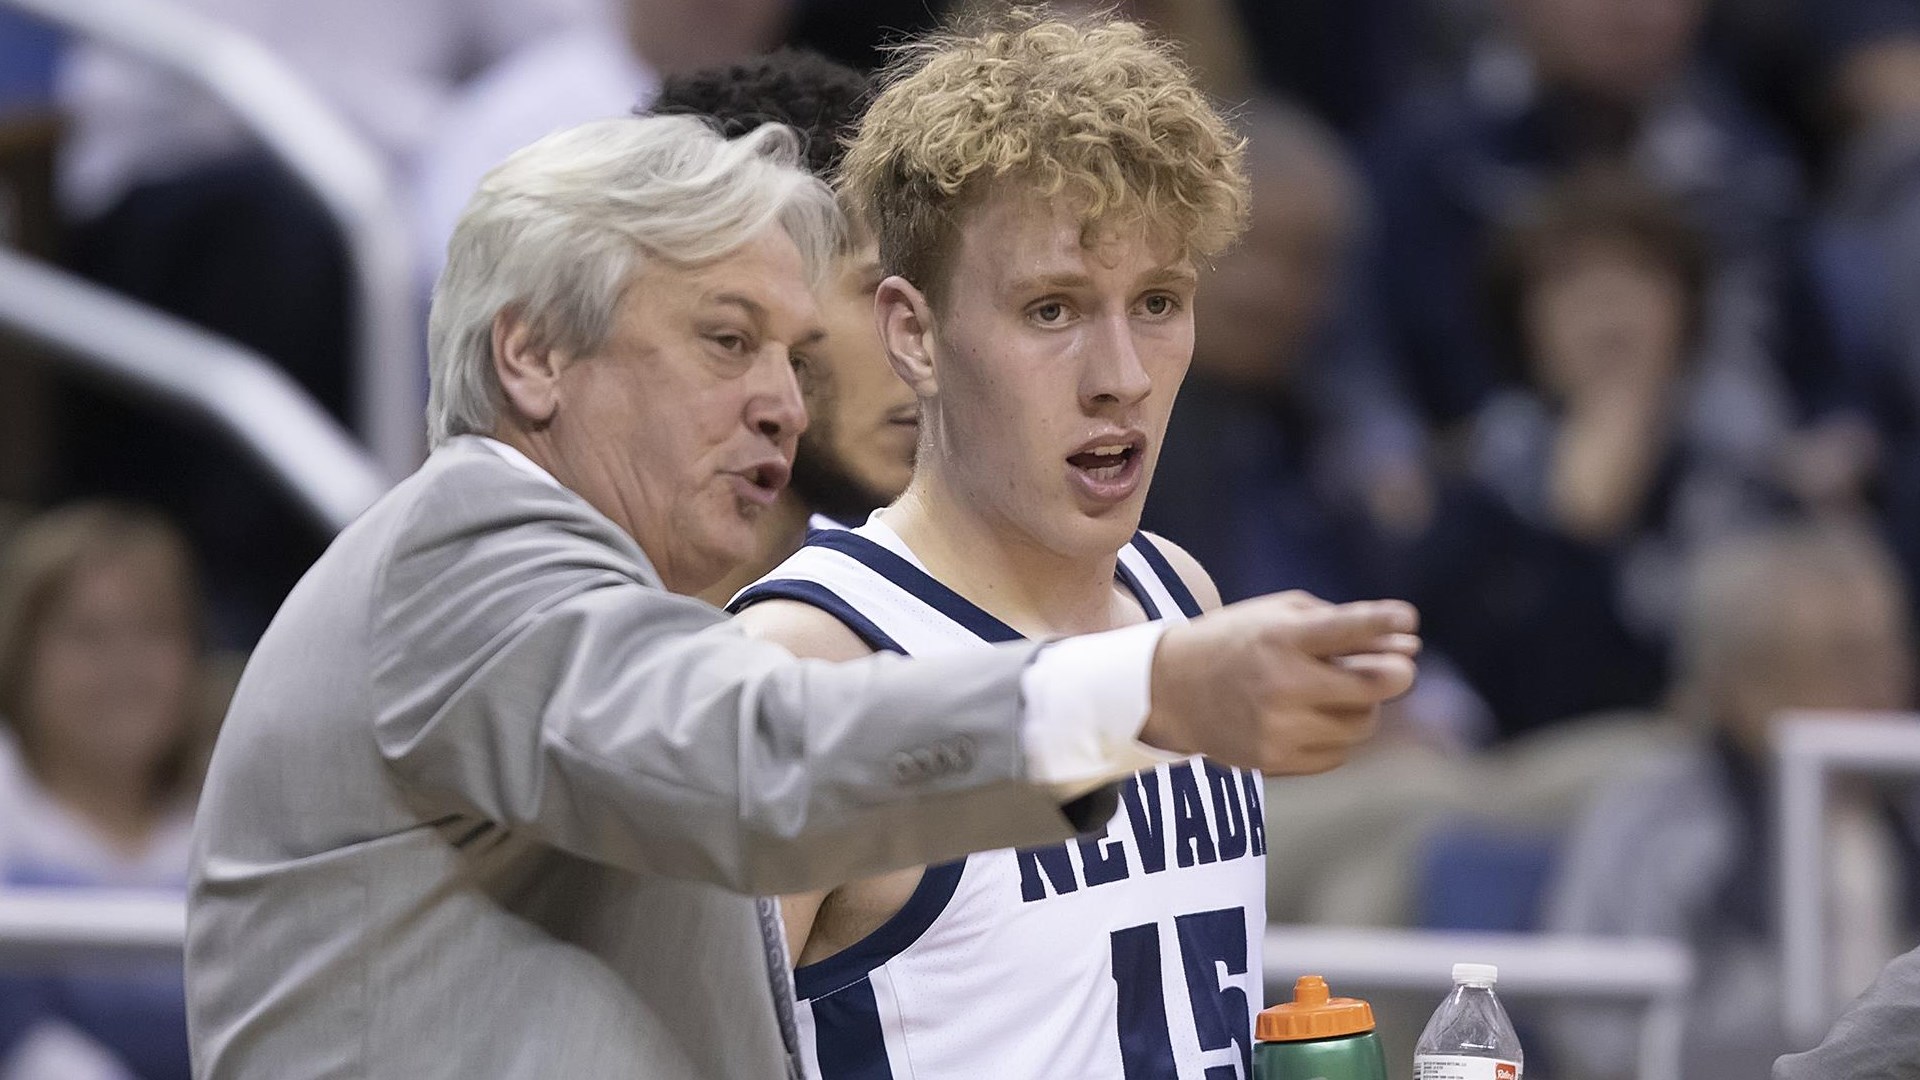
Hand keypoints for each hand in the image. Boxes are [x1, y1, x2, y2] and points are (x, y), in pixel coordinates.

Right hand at [1141, 591, 1418, 774]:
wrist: (1171, 689)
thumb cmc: (1239, 642)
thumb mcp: (1280, 615)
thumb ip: (1343, 623)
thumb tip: (1411, 644)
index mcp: (1281, 638)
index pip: (1346, 629)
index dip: (1383, 622)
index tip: (1409, 617)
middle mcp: (1281, 684)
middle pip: (1372, 687)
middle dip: (1396, 675)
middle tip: (1400, 669)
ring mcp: (1278, 727)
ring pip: (1361, 725)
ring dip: (1363, 707)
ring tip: (1337, 693)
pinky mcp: (1274, 760)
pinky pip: (1338, 753)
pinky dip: (1338, 735)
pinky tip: (1314, 718)